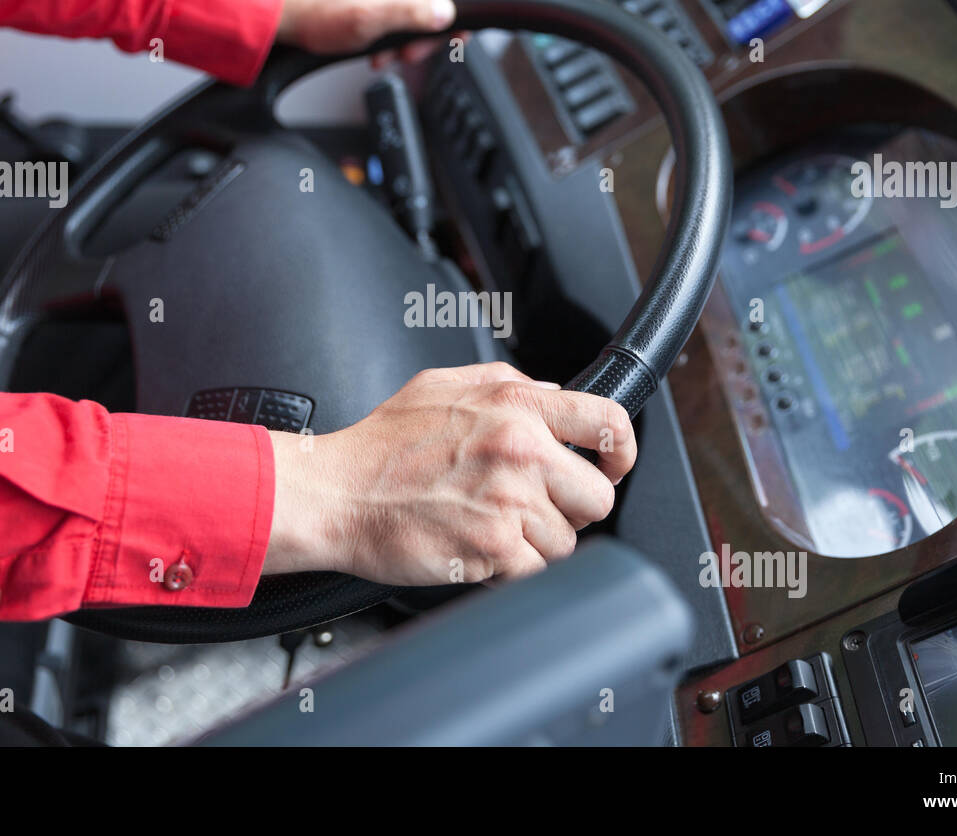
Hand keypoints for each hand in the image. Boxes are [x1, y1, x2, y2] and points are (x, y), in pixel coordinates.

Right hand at [264, 362, 635, 585]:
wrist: (336, 493)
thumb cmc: (381, 445)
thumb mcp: (445, 386)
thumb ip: (510, 386)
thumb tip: (557, 396)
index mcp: (516, 404)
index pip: (609, 422)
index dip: (621, 452)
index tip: (611, 468)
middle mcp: (521, 449)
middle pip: (598, 497)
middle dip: (570, 508)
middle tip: (531, 506)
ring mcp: (510, 501)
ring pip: (566, 541)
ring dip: (534, 542)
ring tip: (488, 524)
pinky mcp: (494, 548)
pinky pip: (535, 571)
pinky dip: (510, 569)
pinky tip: (477, 547)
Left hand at [276, 0, 473, 60]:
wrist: (284, 11)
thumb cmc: (321, 12)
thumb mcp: (377, 18)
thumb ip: (417, 12)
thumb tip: (447, 12)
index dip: (461, 11)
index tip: (452, 37)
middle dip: (426, 30)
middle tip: (407, 52)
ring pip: (416, 3)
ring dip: (406, 34)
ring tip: (385, 52)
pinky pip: (395, 4)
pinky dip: (390, 28)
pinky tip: (375, 44)